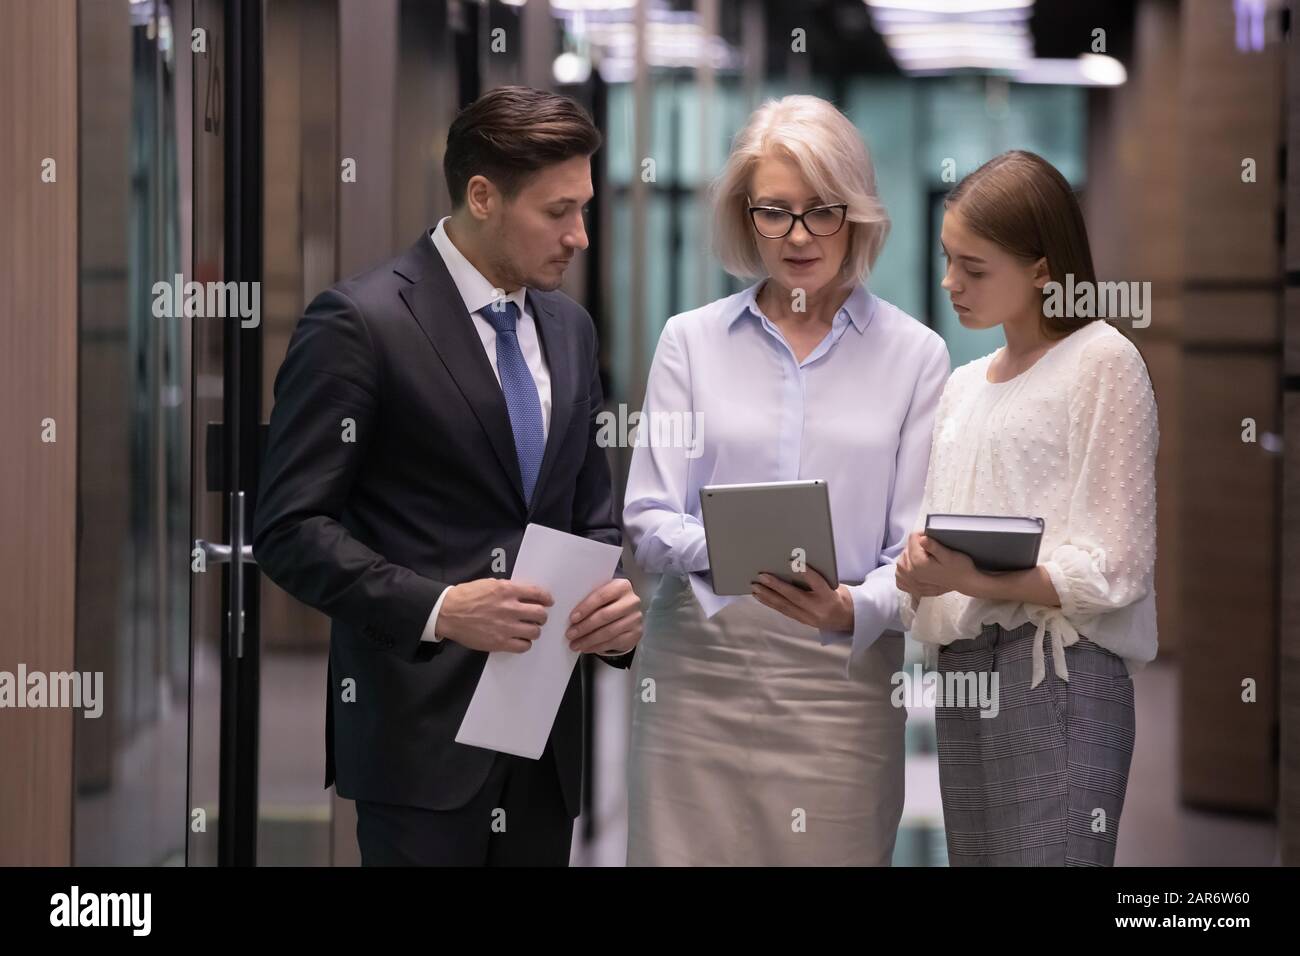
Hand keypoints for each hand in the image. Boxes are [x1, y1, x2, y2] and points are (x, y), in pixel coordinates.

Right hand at [434, 578, 552, 653]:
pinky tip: (519, 639)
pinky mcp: (499, 642)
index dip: (546, 598)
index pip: (538, 594)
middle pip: (540, 614)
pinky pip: (523, 646)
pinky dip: (525, 643)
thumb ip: (508, 589)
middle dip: (542, 615)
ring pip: (535, 632)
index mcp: (507, 590)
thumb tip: (524, 595)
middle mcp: (509, 608)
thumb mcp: (490, 583)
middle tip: (537, 617)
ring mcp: (505, 627)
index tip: (548, 601)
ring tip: (527, 629)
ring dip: (534, 630)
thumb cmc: (466, 596)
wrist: (448, 612)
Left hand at [566, 578, 642, 655]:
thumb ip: (589, 599)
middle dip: (585, 626)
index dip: (586, 608)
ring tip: (575, 644)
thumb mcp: (601, 595)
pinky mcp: (636, 633)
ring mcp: (635, 618)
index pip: (602, 596)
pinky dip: (597, 646)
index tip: (572, 618)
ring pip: (609, 632)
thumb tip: (568, 612)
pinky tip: (586, 647)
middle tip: (570, 634)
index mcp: (622, 586)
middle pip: (605, 615)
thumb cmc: (609, 602)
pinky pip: (614, 642)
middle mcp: (632, 601)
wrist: (627, 614)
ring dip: (589, 640)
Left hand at [751, 568, 852, 631]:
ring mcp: (809, 617)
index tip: (793, 561)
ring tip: (755, 587)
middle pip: (795, 596)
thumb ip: (816, 578)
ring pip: (785, 606)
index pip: (817, 582)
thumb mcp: (833, 584)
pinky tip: (760, 596)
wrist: (846, 619)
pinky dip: (770, 603)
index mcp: (830, 596)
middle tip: (762, 576)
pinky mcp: (802, 621)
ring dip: (768, 596)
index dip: (806, 571)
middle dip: (776, 586)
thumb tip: (794, 565)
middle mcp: (818, 608)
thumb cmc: (837, 595)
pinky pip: (784, 611)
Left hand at [895, 532, 977, 597]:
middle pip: (906, 548)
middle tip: (931, 547)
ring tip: (924, 555)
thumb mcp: (949, 555)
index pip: (912, 538)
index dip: (923, 534)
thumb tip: (922, 539)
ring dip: (910, 555)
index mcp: (918, 563)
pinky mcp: (911, 585)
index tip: (932, 537)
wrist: (964, 582)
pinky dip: (905, 568)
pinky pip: (900, 574)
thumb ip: (934, 547)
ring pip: (902, 559)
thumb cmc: (959, 567)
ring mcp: (909, 580)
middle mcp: (910, 572)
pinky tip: (915, 566)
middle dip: (916, 545)